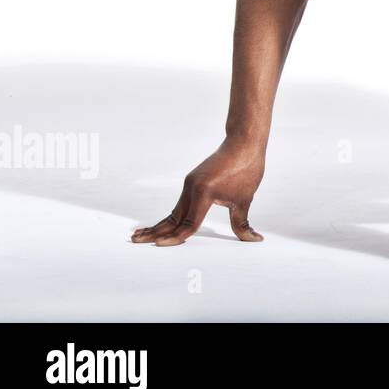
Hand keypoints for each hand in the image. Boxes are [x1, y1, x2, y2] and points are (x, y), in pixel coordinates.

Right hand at [130, 137, 265, 245]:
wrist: (244, 143)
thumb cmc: (246, 169)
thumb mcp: (244, 199)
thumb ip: (242, 223)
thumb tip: (253, 239)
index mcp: (203, 193)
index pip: (188, 223)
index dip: (176, 238)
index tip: (159, 246)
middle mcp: (192, 188)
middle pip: (172, 217)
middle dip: (155, 231)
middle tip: (135, 241)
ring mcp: (190, 184)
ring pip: (174, 210)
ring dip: (159, 224)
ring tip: (140, 234)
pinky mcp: (192, 181)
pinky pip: (180, 203)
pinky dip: (171, 215)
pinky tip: (164, 223)